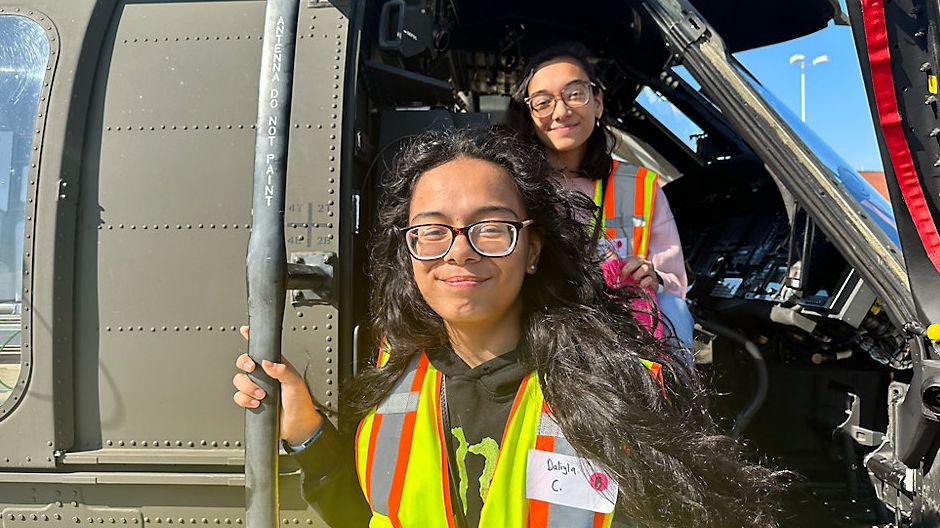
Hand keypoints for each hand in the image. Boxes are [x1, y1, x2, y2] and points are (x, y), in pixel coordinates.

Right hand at [233, 326, 322, 444]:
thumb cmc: (301, 403)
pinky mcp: (251, 402)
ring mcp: (256, 389)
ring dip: (248, 387)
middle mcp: (264, 376)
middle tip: (252, 368)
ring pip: (239, 380)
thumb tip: (268, 363)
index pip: (262, 349)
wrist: (297, 426)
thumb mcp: (295, 383)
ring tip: (262, 395)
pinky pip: (238, 397)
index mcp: (275, 366)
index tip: (245, 331)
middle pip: (244, 362)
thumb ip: (283, 371)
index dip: (252, 339)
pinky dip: (245, 399)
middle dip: (244, 363)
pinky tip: (256, 403)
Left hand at [619, 256, 658, 289]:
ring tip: (633, 279)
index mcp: (635, 259)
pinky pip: (650, 279)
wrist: (644, 288)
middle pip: (638, 260)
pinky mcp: (654, 281)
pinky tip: (640, 285)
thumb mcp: (623, 272)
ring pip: (645, 268)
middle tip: (622, 278)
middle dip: (628, 269)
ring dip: (637, 275)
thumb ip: (615, 265)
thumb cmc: (632, 279)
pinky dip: (644, 282)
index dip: (622, 265)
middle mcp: (644, 263)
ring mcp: (650, 271)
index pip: (629, 258)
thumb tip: (607, 255)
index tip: (617, 273)